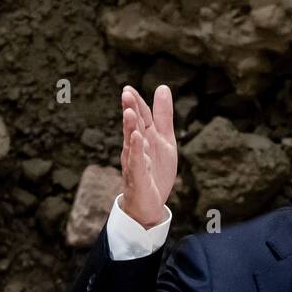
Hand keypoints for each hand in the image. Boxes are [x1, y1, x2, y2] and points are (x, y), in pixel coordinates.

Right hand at [118, 84, 176, 228]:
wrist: (150, 204)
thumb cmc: (155, 171)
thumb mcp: (164, 140)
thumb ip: (162, 116)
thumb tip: (162, 87)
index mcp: (144, 138)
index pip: (140, 117)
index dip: (136, 104)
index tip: (128, 89)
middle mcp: (136, 148)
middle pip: (134, 127)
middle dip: (131, 111)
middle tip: (126, 94)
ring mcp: (136, 162)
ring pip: (132, 143)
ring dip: (130, 128)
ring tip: (129, 112)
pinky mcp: (139, 177)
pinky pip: (137, 162)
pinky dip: (137, 150)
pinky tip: (136, 139)